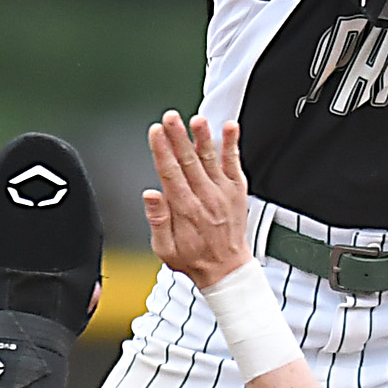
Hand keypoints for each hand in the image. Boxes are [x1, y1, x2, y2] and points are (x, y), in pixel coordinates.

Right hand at [143, 111, 251, 289]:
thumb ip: (157, 220)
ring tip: (197, 119)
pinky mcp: (237, 190)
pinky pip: (234, 163)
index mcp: (185, 210)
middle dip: (178, 137)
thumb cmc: (194, 258)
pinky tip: (229, 127)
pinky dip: (232, 145)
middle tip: (171, 118)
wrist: (228, 269)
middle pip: (188, 161)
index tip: (156, 132)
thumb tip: (150, 195)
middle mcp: (205, 198)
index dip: (162, 150)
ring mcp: (223, 193)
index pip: (170, 173)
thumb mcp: (165, 248)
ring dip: (203, 136)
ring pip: (211, 158)